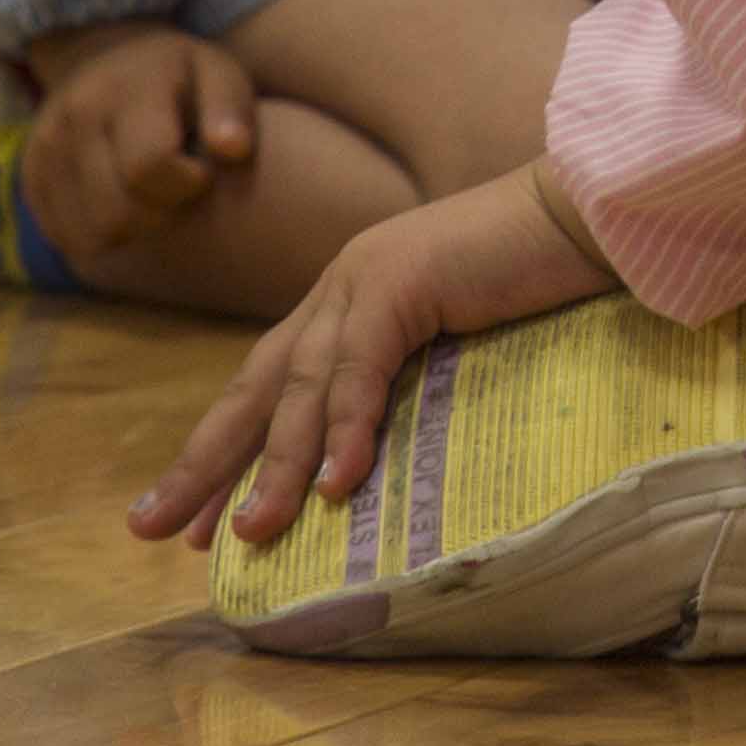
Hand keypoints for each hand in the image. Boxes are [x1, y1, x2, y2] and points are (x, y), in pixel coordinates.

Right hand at [18, 21, 256, 256]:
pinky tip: (120, 201)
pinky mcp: (29, 179)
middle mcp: (72, 120)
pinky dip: (100, 233)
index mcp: (124, 90)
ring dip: (131, 228)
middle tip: (176, 186)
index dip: (187, 183)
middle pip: (117, 214)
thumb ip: (231, 109)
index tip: (201, 170)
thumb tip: (232, 149)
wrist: (101, 57)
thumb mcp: (217, 72)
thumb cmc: (175, 76)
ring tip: (149, 192)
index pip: (149, 166)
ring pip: (91, 236)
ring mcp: (43, 151)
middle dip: (160, 213)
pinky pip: (67, 238)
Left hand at [129, 160, 623, 549]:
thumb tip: (387, 476)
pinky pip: (361, 369)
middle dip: (202, 463)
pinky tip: (334, 488)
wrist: (594, 208)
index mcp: (352, 298)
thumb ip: (417, 390)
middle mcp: (343, 286)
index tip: (190, 523)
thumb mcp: (464, 347)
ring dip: (270, 468)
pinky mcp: (404, 277)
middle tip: (151, 530)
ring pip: (300, 389)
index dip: (225, 454)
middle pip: (255, 388)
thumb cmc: (544, 280)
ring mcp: (366, 276)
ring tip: (246, 537)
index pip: (269, 386)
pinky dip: (346, 429)